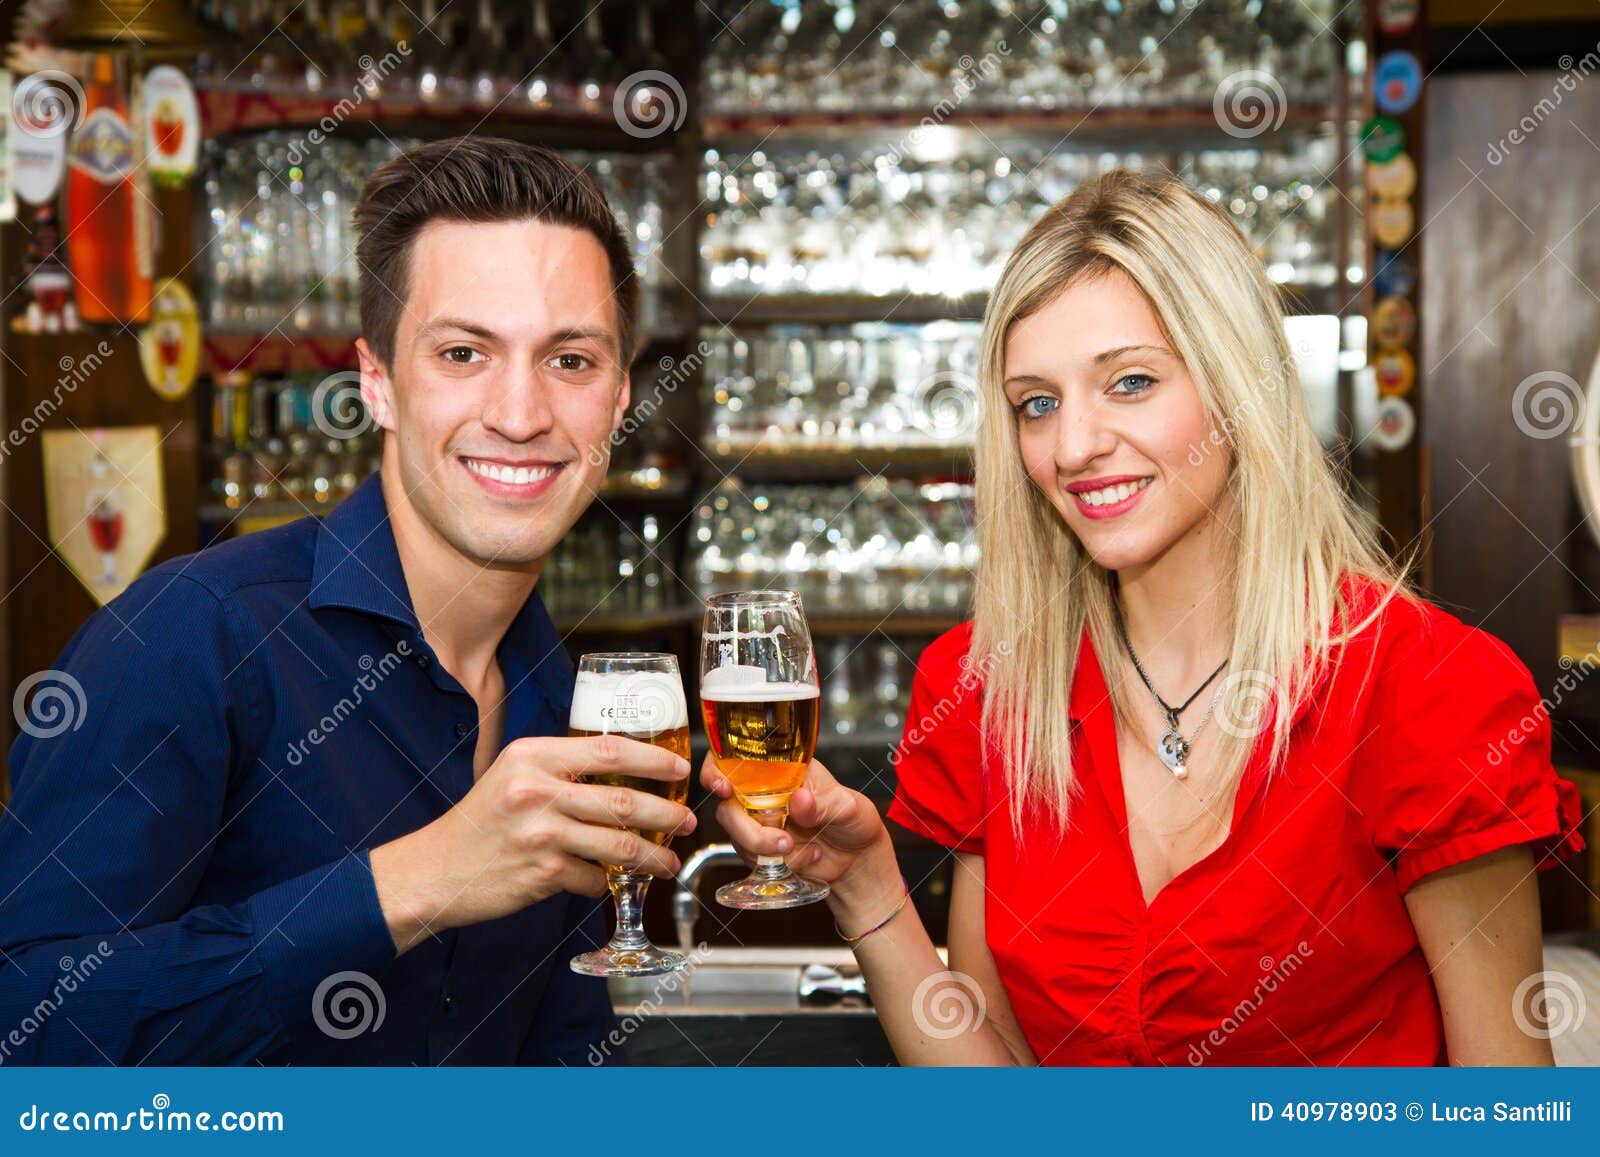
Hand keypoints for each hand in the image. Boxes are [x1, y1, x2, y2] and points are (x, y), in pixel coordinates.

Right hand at [373, 735, 695, 953]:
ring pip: (619, 844)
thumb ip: (558, 768)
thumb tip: (622, 770)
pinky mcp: (542, 872)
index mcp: (532, 756)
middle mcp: (536, 790)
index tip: (680, 768)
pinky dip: (606, 882)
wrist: (434, 871)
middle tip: (687, 819)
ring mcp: (540, 832)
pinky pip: (594, 878)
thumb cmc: (479, 823)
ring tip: (669, 861)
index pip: (609, 749)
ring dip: (652, 856)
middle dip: (666, 812)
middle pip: (623, 799)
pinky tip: (612, 882)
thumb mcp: (511, 775)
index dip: (653, 758)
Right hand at [700, 754, 893, 894]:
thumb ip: (823, 804)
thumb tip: (799, 800)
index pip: (737, 758)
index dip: (717, 769)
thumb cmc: (855, 822)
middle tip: (783, 842)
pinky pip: (752, 858)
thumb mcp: (848, 807)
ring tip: (803, 850)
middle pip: (728, 805)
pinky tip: (808, 857)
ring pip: (737, 835)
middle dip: (748, 830)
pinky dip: (778, 864)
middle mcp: (764, 793)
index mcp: (782, 768)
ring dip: (765, 850)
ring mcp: (760, 822)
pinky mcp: (761, 850)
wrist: (858, 862)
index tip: (723, 786)